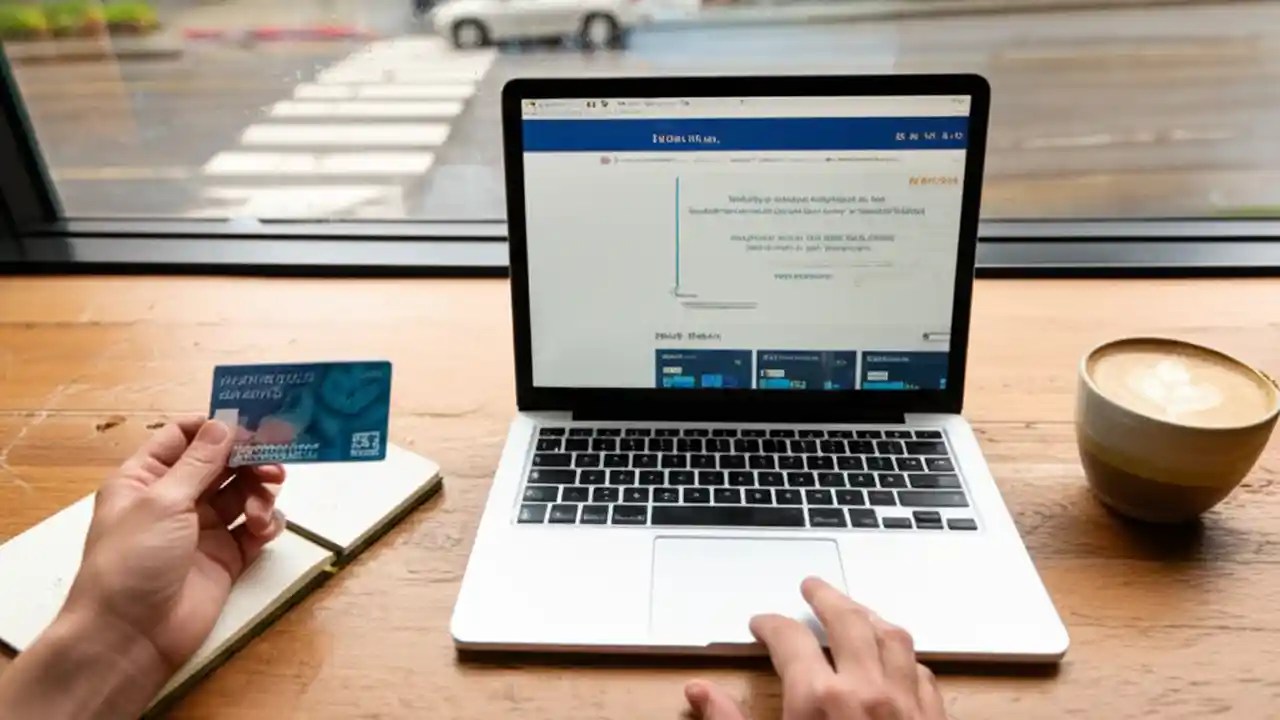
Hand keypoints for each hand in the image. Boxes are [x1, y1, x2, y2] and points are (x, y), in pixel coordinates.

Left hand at [65, 418, 286, 671]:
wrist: (131, 636)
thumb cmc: (132, 561)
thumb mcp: (162, 502)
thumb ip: (199, 462)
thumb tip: (224, 423)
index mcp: (147, 479)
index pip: (184, 437)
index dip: (216, 428)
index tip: (252, 422)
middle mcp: (176, 499)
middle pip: (222, 464)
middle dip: (249, 461)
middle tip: (275, 465)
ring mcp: (202, 529)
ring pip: (243, 494)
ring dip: (259, 494)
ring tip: (259, 512)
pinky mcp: (226, 558)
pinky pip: (254, 530)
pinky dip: (266, 524)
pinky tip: (264, 530)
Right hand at [684, 578, 946, 719]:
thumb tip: (699, 693)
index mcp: (818, 699)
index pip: (789, 638)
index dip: (770, 625)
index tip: (760, 623)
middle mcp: (867, 691)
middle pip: (847, 620)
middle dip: (826, 597)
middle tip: (811, 586)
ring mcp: (907, 706)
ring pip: (893, 638)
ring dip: (870, 616)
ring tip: (854, 609)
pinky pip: (924, 674)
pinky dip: (906, 656)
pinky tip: (897, 660)